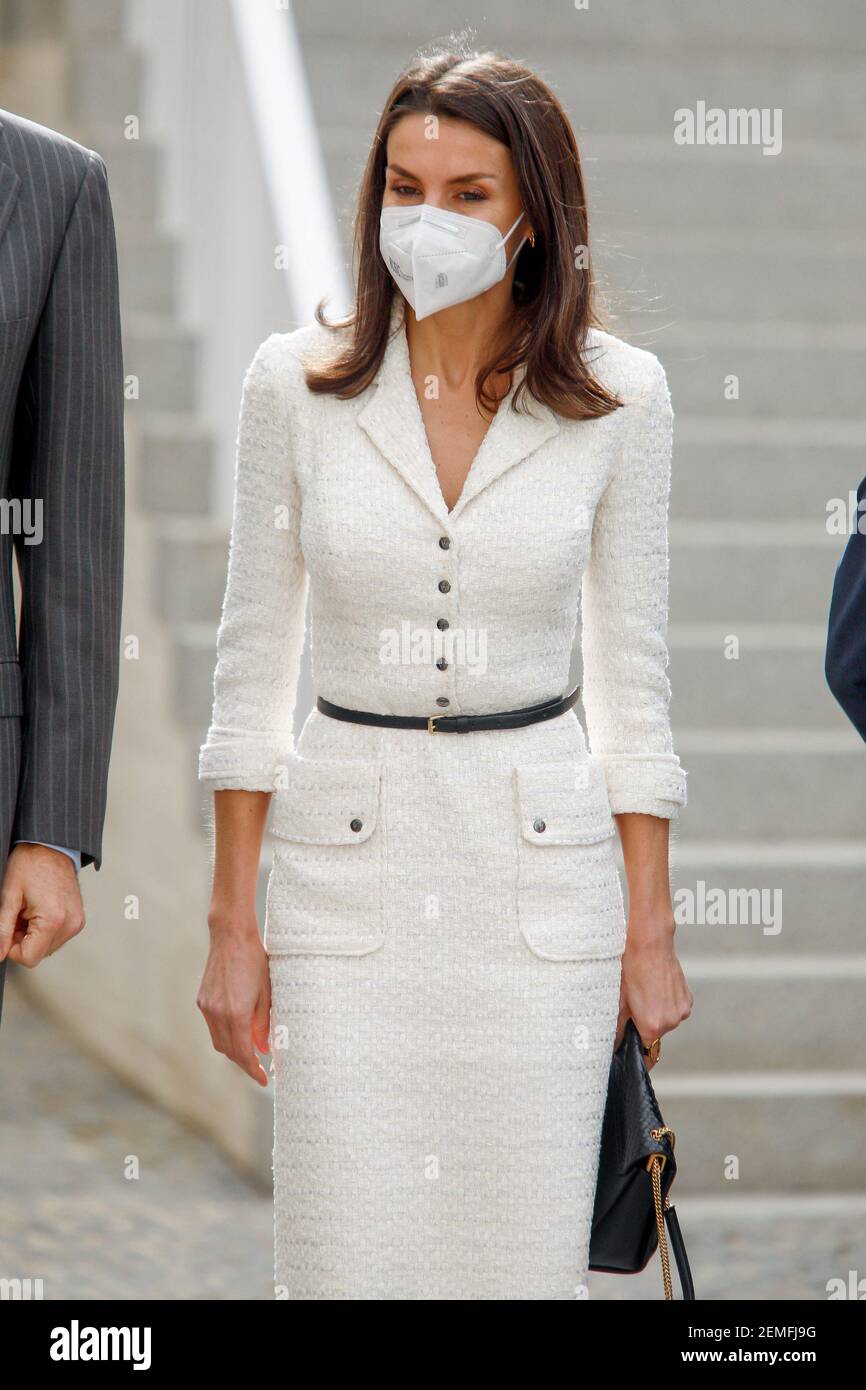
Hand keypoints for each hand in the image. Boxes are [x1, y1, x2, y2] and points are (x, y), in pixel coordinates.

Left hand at [0, 842, 85, 966]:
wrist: (52, 846)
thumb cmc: (32, 863)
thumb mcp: (10, 896)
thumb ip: (3, 929)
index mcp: (54, 919)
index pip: (29, 957)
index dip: (12, 948)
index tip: (9, 930)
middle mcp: (70, 923)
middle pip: (39, 953)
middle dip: (23, 939)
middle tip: (19, 915)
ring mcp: (76, 922)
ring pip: (47, 947)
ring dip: (34, 934)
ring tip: (30, 910)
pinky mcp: (78, 919)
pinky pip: (57, 936)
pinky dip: (44, 929)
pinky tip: (40, 911)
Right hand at [197, 906, 270, 1085]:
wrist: (231, 936)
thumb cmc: (255, 960)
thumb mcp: (267, 993)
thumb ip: (264, 1023)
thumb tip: (264, 1048)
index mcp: (236, 1014)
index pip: (244, 1054)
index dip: (253, 1070)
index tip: (264, 1079)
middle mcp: (218, 1014)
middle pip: (229, 1052)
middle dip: (244, 1063)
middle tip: (259, 1067)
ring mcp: (207, 1007)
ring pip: (218, 1042)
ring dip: (233, 1051)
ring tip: (250, 1052)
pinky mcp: (202, 1000)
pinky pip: (213, 1027)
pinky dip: (224, 1035)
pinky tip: (237, 1032)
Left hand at [614, 908, 692, 1068]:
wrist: (650, 944)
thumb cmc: (631, 968)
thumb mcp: (619, 1000)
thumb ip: (618, 1027)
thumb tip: (615, 1045)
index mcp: (652, 1025)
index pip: (647, 1054)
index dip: (638, 1055)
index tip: (633, 1054)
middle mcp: (671, 1021)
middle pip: (656, 1035)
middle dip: (644, 1026)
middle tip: (634, 1007)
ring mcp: (682, 1010)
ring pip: (666, 1021)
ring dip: (656, 1014)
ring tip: (646, 993)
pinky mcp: (688, 998)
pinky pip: (675, 1009)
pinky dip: (666, 1004)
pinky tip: (657, 988)